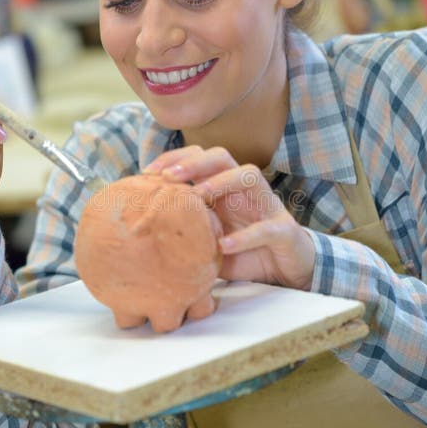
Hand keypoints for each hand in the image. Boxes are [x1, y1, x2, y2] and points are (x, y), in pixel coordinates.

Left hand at [144, 145, 315, 289]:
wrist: (285, 271)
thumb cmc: (242, 252)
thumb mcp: (207, 241)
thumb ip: (184, 233)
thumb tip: (141, 235)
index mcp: (223, 187)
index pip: (199, 158)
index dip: (174, 159)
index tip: (147, 173)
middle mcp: (244, 190)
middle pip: (222, 157)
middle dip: (193, 162)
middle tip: (168, 177)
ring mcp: (267, 206)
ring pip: (249, 176)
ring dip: (221, 182)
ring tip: (197, 197)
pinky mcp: (284, 230)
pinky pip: (267, 227)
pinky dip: (246, 236)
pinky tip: (225, 245)